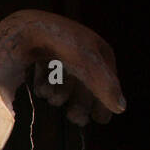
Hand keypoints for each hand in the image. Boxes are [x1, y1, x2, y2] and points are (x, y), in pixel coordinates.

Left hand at [0, 9, 125, 124]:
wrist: (27, 29)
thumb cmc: (63, 45)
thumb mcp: (89, 65)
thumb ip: (106, 87)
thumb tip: (122, 108)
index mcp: (98, 51)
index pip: (107, 81)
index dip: (104, 101)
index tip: (99, 120)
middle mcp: (81, 52)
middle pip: (85, 86)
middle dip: (80, 103)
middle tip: (74, 118)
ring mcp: (60, 53)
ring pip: (64, 83)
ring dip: (59, 94)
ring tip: (53, 98)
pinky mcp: (40, 56)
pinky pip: (46, 76)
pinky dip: (44, 84)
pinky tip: (40, 87)